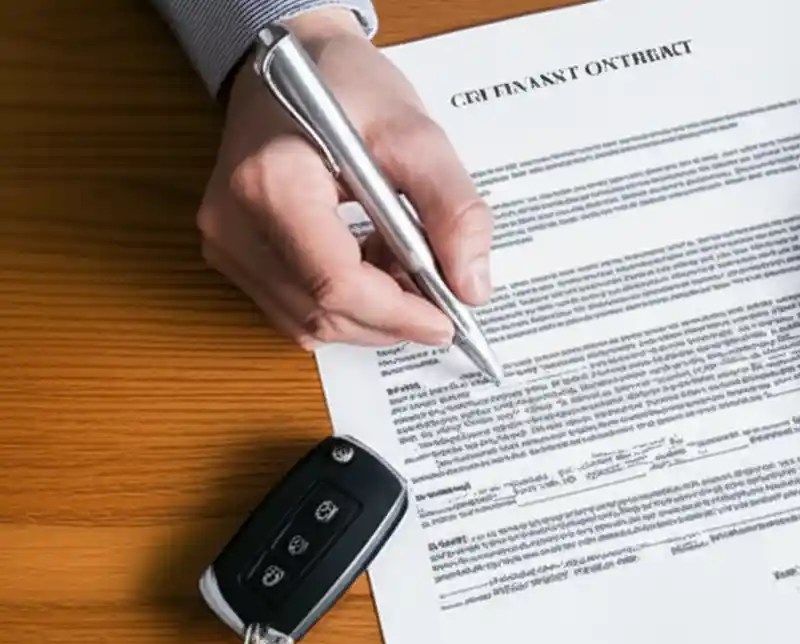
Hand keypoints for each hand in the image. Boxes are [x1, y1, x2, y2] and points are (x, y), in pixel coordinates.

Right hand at [197, 9, 491, 348]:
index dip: (398, 314)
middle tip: (441, 296)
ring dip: (370, 313)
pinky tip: (374, 264)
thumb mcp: (417, 135)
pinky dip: (345, 303)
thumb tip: (471, 287)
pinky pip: (295, 309)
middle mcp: (235, 221)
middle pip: (322, 313)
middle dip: (391, 318)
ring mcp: (226, 242)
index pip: (335, 284)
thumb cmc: (346, 86)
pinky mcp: (233, 253)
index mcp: (273, 182)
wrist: (298, 63)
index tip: (447, 318)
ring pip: (308, 323)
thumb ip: (453, 210)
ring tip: (406, 265)